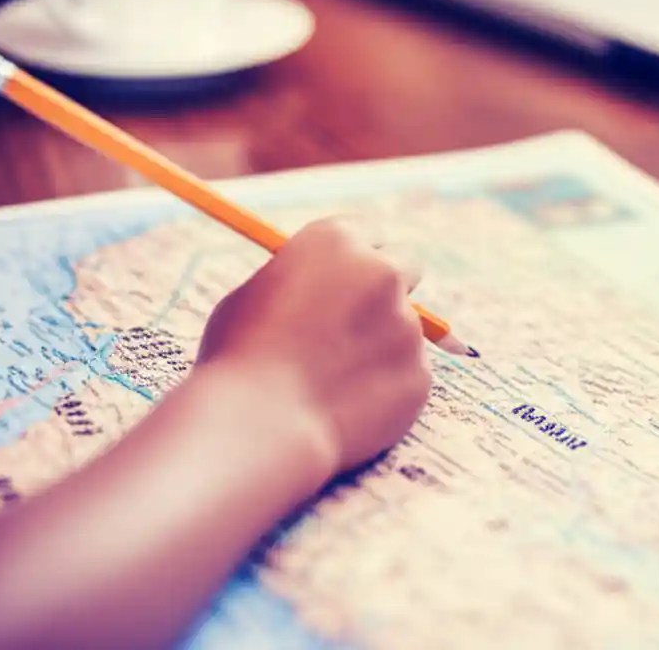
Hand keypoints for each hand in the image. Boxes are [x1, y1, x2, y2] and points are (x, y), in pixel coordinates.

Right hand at [196, 217, 431, 472]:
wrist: (259, 425)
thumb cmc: (238, 360)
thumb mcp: (254, 298)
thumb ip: (299, 284)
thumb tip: (317, 289)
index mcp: (336, 242)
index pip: (366, 233)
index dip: (356, 259)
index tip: (349, 280)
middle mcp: (382, 274)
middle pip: (406, 266)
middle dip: (391, 288)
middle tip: (363, 320)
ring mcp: (408, 325)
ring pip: (405, 330)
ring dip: (381, 347)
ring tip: (331, 384)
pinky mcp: (419, 373)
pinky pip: (406, 376)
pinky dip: (386, 390)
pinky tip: (346, 410)